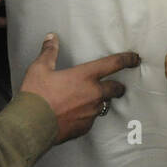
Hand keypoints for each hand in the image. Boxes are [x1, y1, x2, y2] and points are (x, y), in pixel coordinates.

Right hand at [18, 34, 139, 143]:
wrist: (31, 126)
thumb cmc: (36, 97)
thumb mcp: (39, 69)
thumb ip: (49, 52)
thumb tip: (51, 38)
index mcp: (85, 76)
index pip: (113, 63)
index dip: (127, 59)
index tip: (134, 58)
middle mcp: (93, 94)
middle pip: (115, 88)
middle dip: (118, 86)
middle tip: (117, 86)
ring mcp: (90, 112)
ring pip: (103, 105)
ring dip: (100, 101)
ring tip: (92, 100)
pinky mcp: (84, 127)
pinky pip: (91, 119)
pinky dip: (87, 116)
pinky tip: (77, 114)